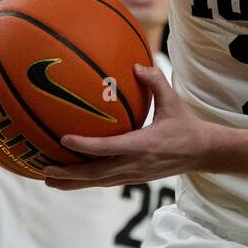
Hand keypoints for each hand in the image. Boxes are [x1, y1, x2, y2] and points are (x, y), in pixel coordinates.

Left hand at [42, 63, 217, 188]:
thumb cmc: (186, 126)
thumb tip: (135, 65)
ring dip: (72, 182)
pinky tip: (69, 178)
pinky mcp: (133, 178)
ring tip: (47, 179)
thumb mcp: (173, 101)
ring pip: (97, 182)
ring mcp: (134, 175)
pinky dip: (85, 181)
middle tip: (44, 169)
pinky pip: (104, 181)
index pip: (109, 148)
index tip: (64, 139)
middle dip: (69, 174)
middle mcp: (135, 164)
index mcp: (144, 145)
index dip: (85, 146)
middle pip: (96, 174)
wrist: (203, 153)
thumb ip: (155, 81)